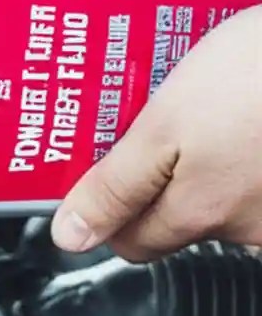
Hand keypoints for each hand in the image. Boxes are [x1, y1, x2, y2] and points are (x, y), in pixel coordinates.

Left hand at [50, 5, 261, 260]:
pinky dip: (249, 150)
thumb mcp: (163, 125)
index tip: (99, 175)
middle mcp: (254, 227)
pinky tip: (245, 111)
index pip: (134, 242)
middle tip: (151, 125)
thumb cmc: (259, 72)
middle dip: (162, 178)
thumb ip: (117, 187)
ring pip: (230, 196)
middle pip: (184, 219)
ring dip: (212, 158)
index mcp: (203, 213)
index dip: (108, 209)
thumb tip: (72, 238)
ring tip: (206, 107)